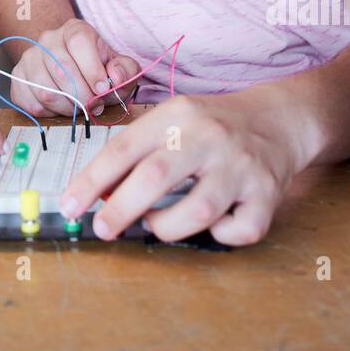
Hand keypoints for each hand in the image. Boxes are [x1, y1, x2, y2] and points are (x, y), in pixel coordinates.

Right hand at [10, 19, 139, 119]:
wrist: (71, 67)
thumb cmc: (99, 68)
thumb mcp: (119, 66)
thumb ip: (126, 70)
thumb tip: (114, 78)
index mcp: (74, 29)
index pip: (79, 42)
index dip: (92, 69)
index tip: (102, 89)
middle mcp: (48, 39)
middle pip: (61, 71)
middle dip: (82, 96)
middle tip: (93, 106)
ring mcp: (29, 58)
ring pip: (44, 90)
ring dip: (66, 107)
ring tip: (79, 108)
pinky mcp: (18, 78)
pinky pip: (30, 102)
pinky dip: (48, 113)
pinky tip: (60, 107)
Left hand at [59, 90, 300, 246]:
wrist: (279, 118)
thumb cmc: (213, 126)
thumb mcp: (173, 121)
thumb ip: (136, 151)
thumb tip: (96, 192)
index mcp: (178, 115)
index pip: (125, 147)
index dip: (92, 179)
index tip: (70, 205)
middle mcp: (209, 137)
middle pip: (156, 176)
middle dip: (121, 209)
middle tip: (102, 229)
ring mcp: (240, 166)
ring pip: (198, 210)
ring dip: (167, 226)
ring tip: (156, 224)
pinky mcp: (267, 194)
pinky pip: (239, 230)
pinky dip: (221, 235)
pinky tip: (214, 223)